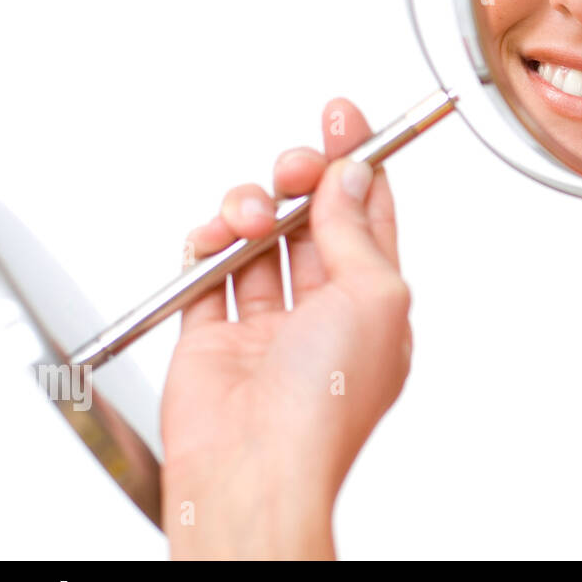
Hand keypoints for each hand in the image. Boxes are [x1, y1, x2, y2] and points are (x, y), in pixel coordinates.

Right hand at [160, 98, 411, 557]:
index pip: (370, 215)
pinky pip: (206, 271)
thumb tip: (352, 178)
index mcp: (373, 301)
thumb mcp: (375, 296)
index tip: (347, 117)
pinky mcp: (211, 333)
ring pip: (258, 237)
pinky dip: (206, 243)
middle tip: (295, 165)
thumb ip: (358, 231)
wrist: (258, 464)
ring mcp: (267, 322)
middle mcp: (323, 309)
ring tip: (248, 218)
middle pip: (311, 218)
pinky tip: (213, 238)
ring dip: (250, 210)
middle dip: (300, 179)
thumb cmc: (329, 401)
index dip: (359, 162)